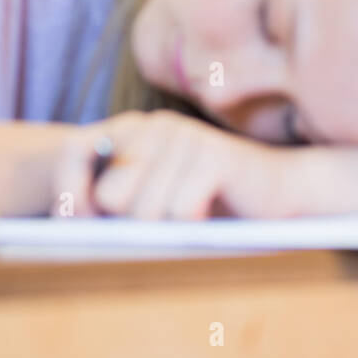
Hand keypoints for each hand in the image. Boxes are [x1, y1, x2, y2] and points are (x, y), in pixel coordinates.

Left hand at [50, 109, 292, 220]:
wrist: (288, 193)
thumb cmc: (219, 206)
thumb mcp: (159, 205)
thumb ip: (119, 208)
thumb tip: (70, 229)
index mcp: (136, 130)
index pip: (73, 151)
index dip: (69, 194)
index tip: (75, 226)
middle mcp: (157, 124)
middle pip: (109, 196)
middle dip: (129, 227)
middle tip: (162, 230)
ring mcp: (186, 136)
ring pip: (145, 212)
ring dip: (170, 233)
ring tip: (195, 222)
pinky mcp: (213, 155)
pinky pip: (180, 213)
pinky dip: (195, 228)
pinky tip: (213, 216)